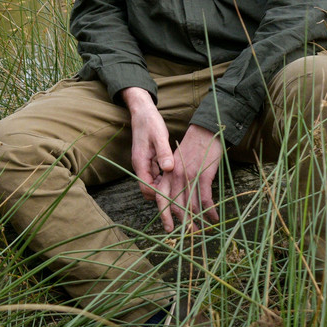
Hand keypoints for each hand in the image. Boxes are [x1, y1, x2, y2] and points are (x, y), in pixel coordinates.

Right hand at [122, 88, 174, 217]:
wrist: (142, 112)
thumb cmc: (150, 123)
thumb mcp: (158, 136)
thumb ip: (164, 153)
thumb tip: (169, 169)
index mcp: (141, 163)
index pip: (147, 188)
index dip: (159, 198)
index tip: (174, 206)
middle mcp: (142, 167)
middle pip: (151, 191)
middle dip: (164, 202)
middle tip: (181, 214)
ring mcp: (146, 165)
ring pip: (156, 185)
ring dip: (167, 193)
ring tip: (185, 204)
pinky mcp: (152, 162)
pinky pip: (159, 177)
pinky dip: (168, 182)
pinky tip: (182, 184)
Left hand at [158, 124, 222, 231]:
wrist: (205, 131)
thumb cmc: (194, 148)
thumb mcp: (179, 162)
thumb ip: (176, 179)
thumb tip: (179, 200)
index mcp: (167, 173)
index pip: (160, 198)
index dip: (164, 215)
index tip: (169, 228)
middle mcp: (175, 176)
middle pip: (175, 205)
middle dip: (183, 223)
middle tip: (190, 234)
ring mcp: (189, 175)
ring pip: (191, 205)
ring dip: (198, 220)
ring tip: (204, 229)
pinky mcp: (203, 175)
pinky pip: (205, 199)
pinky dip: (210, 210)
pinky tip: (214, 217)